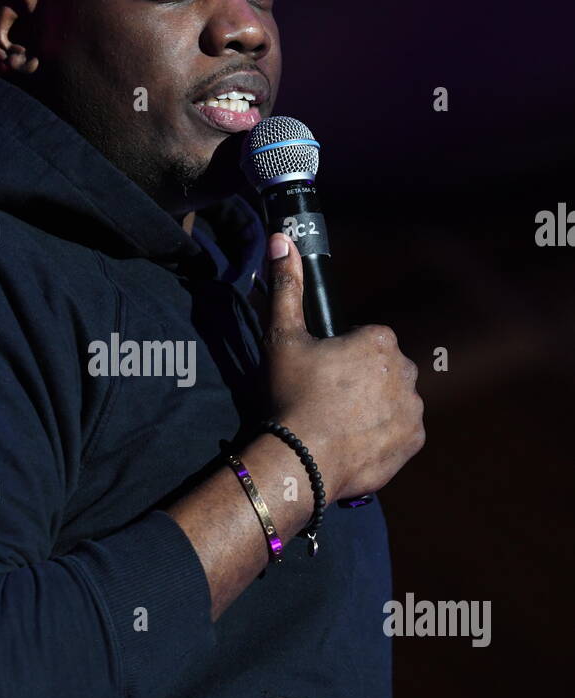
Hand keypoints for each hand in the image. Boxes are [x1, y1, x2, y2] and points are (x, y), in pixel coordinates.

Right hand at [261, 232, 425, 500]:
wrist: (302, 458)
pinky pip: (402, 432)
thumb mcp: (283, 338)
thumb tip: (282, 239)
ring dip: (375, 407)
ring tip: (340, 424)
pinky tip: (355, 442)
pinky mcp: (414, 440)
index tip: (322, 374)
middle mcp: (406, 369)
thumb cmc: (292, 395)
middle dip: (363, 381)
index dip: (342, 356)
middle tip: (328, 400)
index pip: (367, 340)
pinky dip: (384, 436)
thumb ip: (286, 286)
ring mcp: (413, 408)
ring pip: (395, 400)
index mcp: (379, 340)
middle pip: (384, 369)